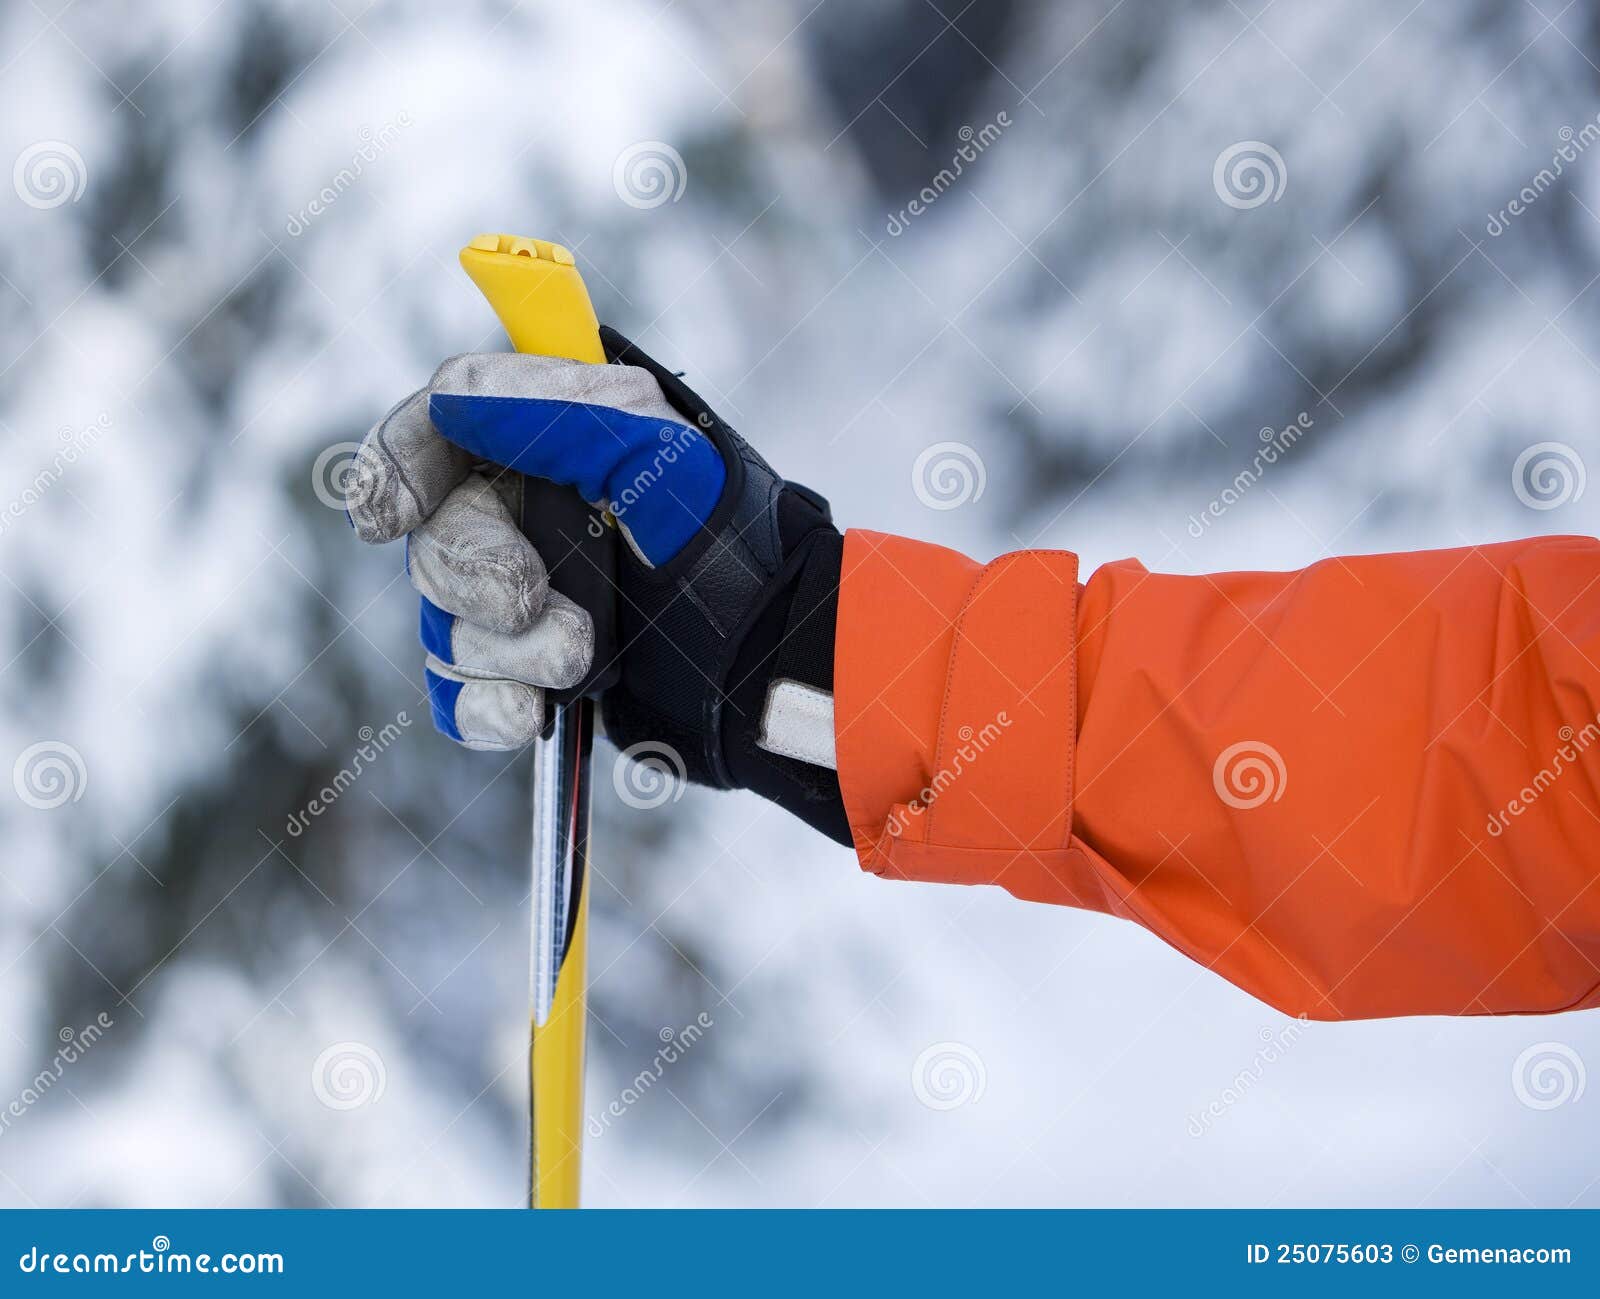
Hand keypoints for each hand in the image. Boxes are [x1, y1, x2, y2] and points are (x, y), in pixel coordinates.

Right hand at [345, 329, 848, 841]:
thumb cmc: (727, 544)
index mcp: (551, 437)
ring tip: (584, 657)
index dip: (398, 463)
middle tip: (536, 598)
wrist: (768, 665)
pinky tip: (531, 714)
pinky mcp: (528, 672)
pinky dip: (487, 708)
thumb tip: (454, 395)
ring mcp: (522, 595)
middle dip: (476, 572)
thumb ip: (560, 412)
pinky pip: (462, 695)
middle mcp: (525, 511)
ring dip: (506, 647)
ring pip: (444, 621)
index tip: (389, 511)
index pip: (438, 424)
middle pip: (433, 532)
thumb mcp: (660, 456)